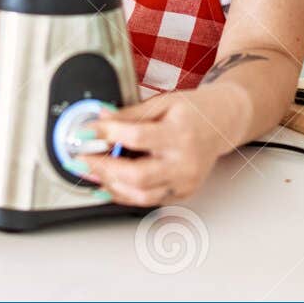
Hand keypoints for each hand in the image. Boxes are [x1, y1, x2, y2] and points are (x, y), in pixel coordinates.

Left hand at [79, 91, 238, 205]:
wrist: (222, 123)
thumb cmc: (194, 111)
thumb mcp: (163, 102)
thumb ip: (131, 113)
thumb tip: (100, 119)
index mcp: (180, 133)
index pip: (137, 137)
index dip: (107, 134)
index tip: (85, 132)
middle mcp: (185, 161)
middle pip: (138, 175)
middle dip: (103, 168)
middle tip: (81, 159)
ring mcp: (185, 181)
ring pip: (142, 195)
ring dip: (109, 185)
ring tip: (90, 173)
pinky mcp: (183, 193)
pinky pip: (149, 200)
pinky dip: (125, 194)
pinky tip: (108, 184)